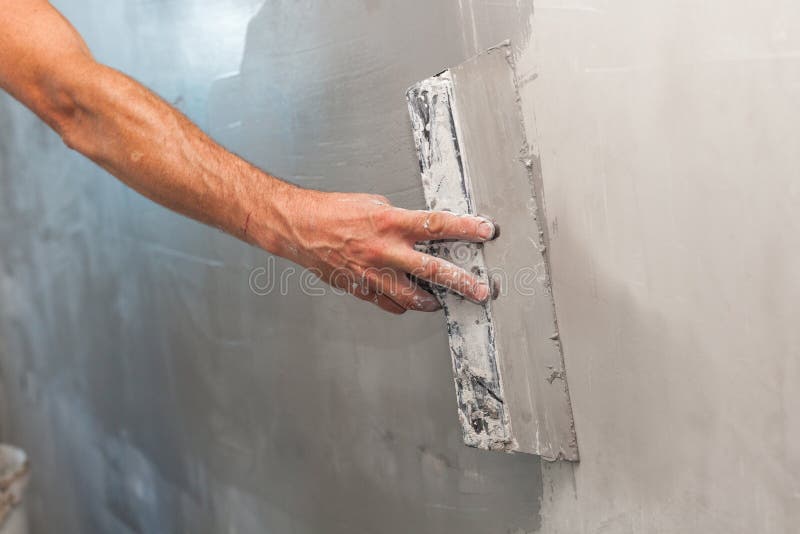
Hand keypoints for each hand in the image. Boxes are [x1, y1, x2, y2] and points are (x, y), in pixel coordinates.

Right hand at [258, 187, 496, 313]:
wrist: (299, 227)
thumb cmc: (333, 211)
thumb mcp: (374, 204)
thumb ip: (399, 220)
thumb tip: (421, 231)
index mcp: (389, 222)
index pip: (437, 225)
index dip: (466, 228)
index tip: (486, 231)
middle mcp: (384, 250)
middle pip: (432, 270)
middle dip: (461, 282)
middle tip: (479, 290)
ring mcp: (372, 273)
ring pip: (411, 297)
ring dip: (430, 301)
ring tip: (440, 300)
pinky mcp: (359, 288)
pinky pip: (388, 302)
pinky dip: (400, 302)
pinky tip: (405, 298)